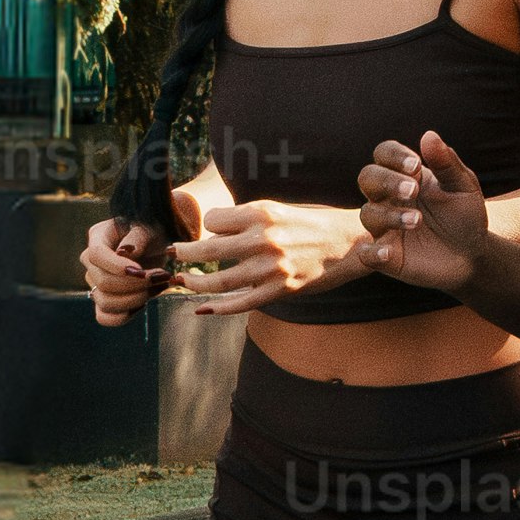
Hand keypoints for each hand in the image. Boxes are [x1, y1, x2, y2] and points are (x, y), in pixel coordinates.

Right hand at [76, 205, 169, 315]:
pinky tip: (145, 301)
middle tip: (162, 276)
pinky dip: (127, 314)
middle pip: (103, 282)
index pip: (96, 255)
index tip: (142, 271)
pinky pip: (106, 318)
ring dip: (137, 299)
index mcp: (98, 237)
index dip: (117, 267)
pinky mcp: (104, 301)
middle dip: (136, 285)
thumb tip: (124, 252)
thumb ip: (138, 238)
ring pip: (105, 303)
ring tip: (159, 286)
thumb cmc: (151, 232)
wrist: (155, 246)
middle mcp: (91, 262)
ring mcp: (95, 283)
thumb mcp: (149, 228)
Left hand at [167, 164, 362, 316]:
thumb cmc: (309, 223)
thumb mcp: (277, 210)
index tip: (209, 232)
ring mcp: (271, 268)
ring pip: (218, 281)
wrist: (348, 244)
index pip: (213, 221)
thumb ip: (245, 221)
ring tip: (183, 281)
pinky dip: (218, 308)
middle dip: (183, 254)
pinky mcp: (280, 290)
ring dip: (194, 283)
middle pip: (207, 250)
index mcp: (262, 213)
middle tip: (171, 255)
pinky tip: (202, 308)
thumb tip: (208, 234)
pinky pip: (240, 303)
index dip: (207, 226)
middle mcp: (264, 239)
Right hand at [355, 131, 493, 301]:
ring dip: (390, 215)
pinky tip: (387, 253)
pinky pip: (366, 254)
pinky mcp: (387, 256)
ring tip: (418, 220)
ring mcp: (385, 227)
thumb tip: (429, 135)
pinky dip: (372, 253)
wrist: (473, 255)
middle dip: (387, 180)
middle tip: (413, 189)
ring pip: (368, 213)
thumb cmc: (465, 215)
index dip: (393, 155)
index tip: (415, 164)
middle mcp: (388, 198)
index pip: (384, 153)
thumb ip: (447, 163)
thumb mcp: (464, 187)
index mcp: (405, 175)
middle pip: (367, 177)